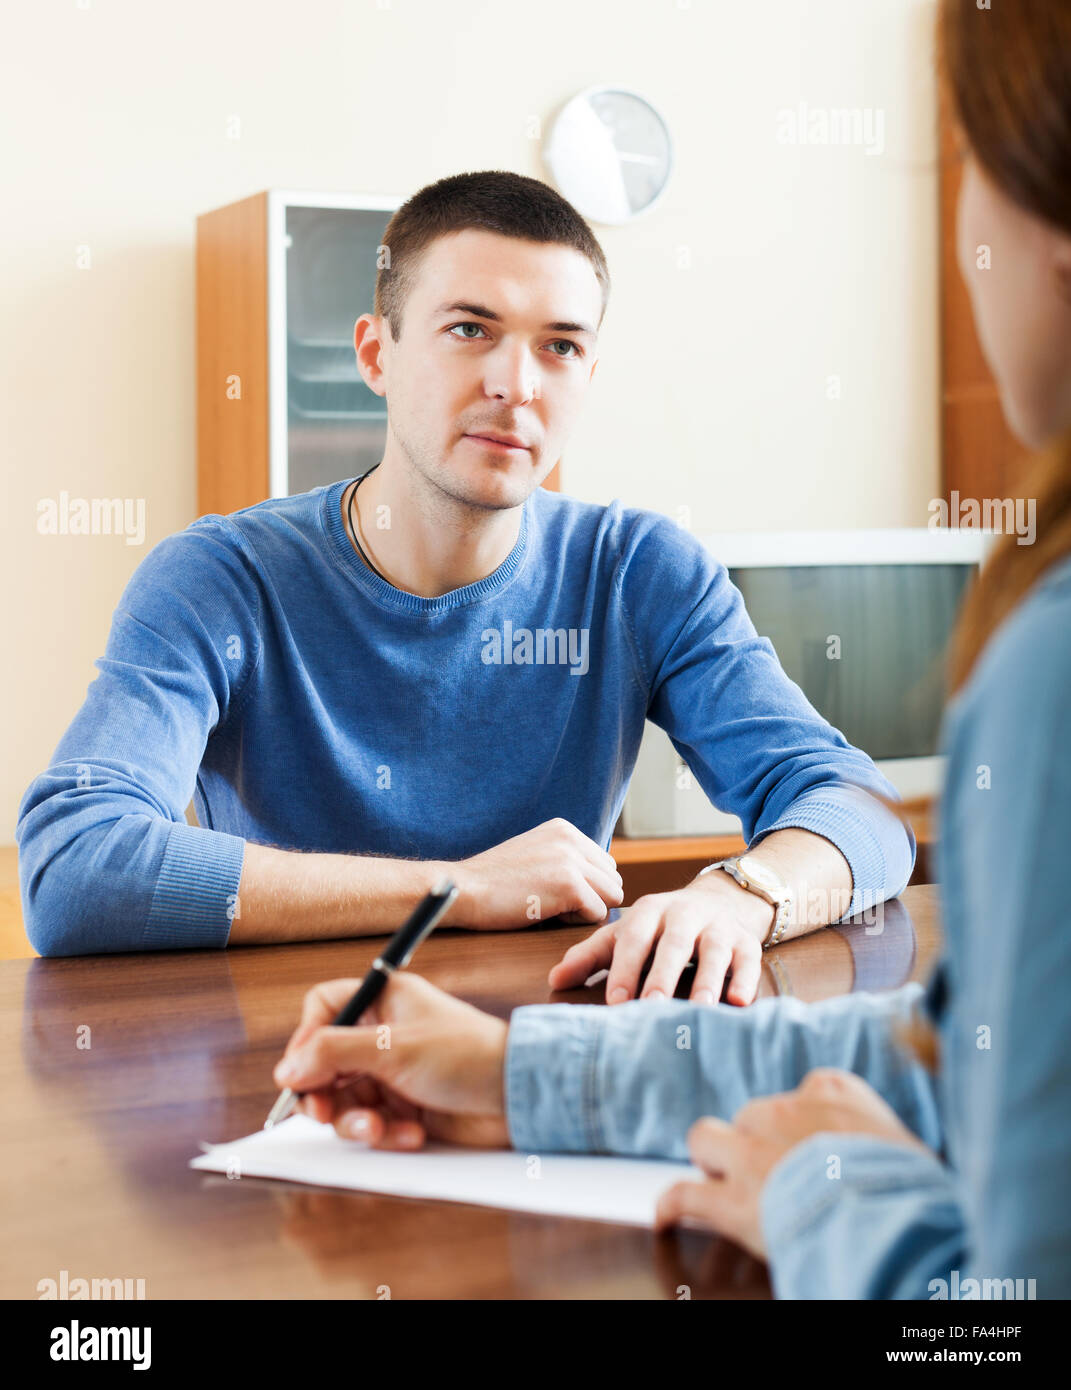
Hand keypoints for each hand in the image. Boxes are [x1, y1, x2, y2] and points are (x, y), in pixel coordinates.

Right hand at [272, 972, 510, 1149]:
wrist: (519, 1097)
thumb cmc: (467, 1055)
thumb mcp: (393, 1048)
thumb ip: (333, 1054)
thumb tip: (286, 1069)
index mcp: (384, 1001)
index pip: (324, 1009)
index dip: (306, 1039)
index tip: (300, 1071)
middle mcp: (383, 1033)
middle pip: (324, 1062)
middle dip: (324, 1092)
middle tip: (324, 1113)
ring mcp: (393, 1072)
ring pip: (344, 1099)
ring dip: (355, 1120)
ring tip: (379, 1128)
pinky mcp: (405, 1107)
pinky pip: (372, 1123)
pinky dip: (385, 1133)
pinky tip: (411, 1134)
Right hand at [450, 818, 623, 929]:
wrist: (464, 889)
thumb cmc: (493, 881)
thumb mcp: (534, 854)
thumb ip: (565, 859)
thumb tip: (600, 882)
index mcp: (564, 829)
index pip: (604, 864)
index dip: (587, 886)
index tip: (555, 892)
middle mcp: (571, 839)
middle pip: (613, 880)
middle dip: (592, 898)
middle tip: (555, 904)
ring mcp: (572, 861)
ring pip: (611, 896)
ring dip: (586, 910)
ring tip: (552, 909)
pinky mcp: (570, 885)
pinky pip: (597, 914)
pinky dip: (576, 923)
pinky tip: (547, 914)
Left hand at [547, 874, 770, 1005]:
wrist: (718, 902)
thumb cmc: (660, 929)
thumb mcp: (626, 935)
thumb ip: (591, 956)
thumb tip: (554, 981)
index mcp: (649, 912)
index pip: (634, 937)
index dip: (625, 968)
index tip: (616, 1001)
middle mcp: (685, 914)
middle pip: (674, 943)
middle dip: (664, 974)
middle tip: (653, 1007)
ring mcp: (718, 926)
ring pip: (714, 950)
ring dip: (708, 979)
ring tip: (701, 1009)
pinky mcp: (746, 942)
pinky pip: (749, 959)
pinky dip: (745, 980)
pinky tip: (738, 1003)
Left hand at [654, 1068, 932, 1257]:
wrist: (889, 1217)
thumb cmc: (912, 1186)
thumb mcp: (911, 1147)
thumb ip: (884, 1140)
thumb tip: (895, 1158)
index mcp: (833, 1092)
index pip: (807, 1091)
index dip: (803, 1122)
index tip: (811, 1140)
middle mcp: (785, 1112)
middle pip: (753, 1114)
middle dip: (757, 1141)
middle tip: (776, 1173)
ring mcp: (753, 1152)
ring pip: (707, 1138)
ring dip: (712, 1159)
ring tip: (721, 1181)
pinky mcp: (732, 1197)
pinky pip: (684, 1193)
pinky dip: (672, 1205)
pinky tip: (667, 1215)